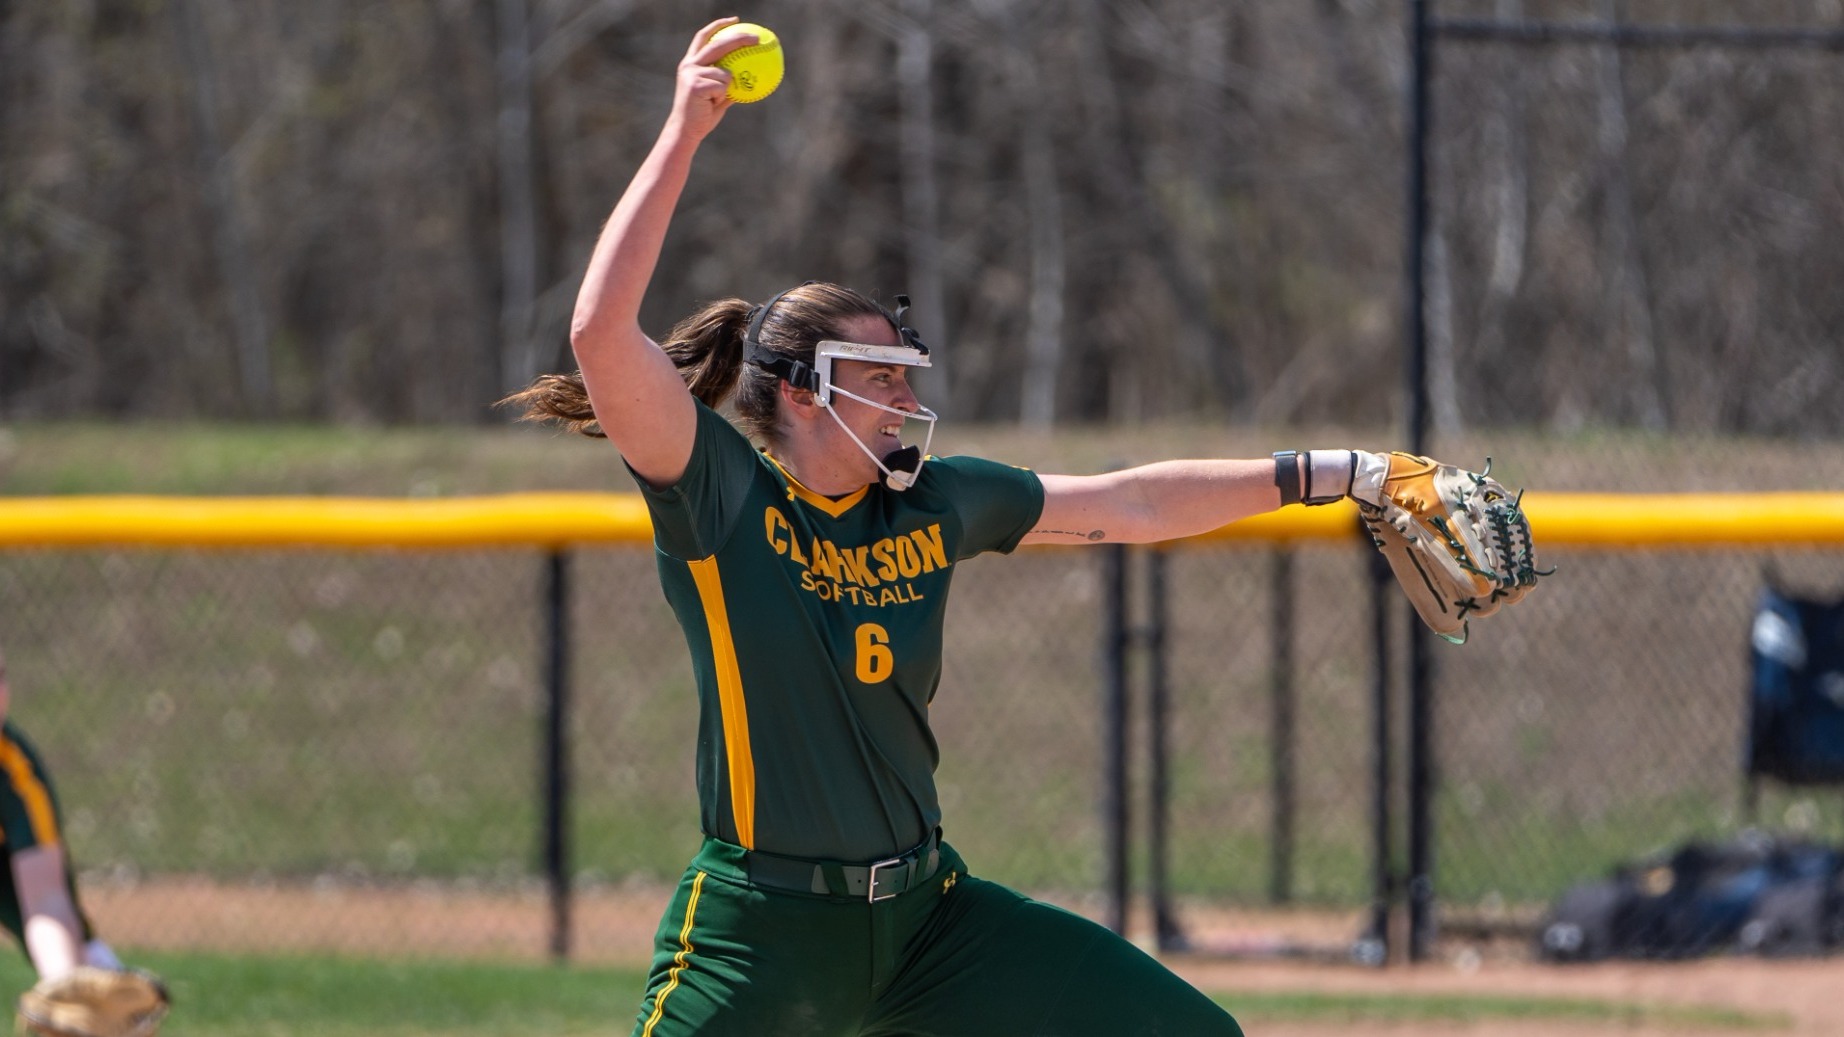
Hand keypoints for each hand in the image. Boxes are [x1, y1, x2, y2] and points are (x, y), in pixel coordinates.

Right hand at [669, 19, 753, 141]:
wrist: (686, 131)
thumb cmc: (702, 116)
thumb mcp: (717, 96)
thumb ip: (729, 84)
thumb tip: (751, 77)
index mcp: (692, 63)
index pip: (704, 37)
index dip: (719, 26)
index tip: (735, 20)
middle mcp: (690, 64)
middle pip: (718, 45)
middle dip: (738, 39)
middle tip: (756, 39)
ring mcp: (691, 73)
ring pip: (726, 73)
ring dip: (727, 88)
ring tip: (712, 101)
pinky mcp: (695, 84)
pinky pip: (723, 86)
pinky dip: (722, 97)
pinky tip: (709, 104)